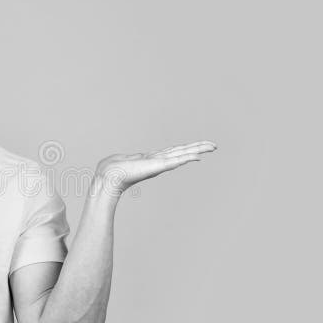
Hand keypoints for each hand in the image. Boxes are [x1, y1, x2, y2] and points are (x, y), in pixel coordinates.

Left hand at [94, 140, 216, 197]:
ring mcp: (159, 164)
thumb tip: (121, 160)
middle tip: (214, 146)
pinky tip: (198, 156)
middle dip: (198, 148)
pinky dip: (187, 158)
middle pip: (183, 152)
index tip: (198, 147)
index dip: (186, 149)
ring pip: (183, 155)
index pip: (173, 152)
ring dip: (197, 151)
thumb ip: (127, 160)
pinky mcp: (157, 166)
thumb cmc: (112, 169)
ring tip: (211, 147)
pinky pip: (176, 161)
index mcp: (153, 159)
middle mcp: (159, 161)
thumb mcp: (124, 160)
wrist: (108, 176)